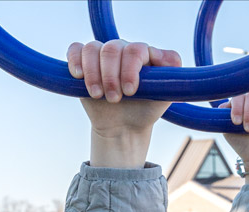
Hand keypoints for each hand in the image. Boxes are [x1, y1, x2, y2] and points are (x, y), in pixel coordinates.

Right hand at [68, 40, 181, 167]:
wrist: (124, 126)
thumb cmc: (147, 111)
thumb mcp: (165, 99)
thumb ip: (172, 81)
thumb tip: (172, 64)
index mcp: (149, 55)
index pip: (139, 49)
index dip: (132, 68)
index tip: (131, 91)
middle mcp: (128, 50)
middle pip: (113, 48)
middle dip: (111, 75)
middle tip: (115, 99)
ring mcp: (107, 53)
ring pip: (93, 48)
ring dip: (94, 73)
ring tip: (99, 96)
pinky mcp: (86, 60)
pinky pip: (77, 49)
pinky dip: (76, 60)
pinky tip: (78, 76)